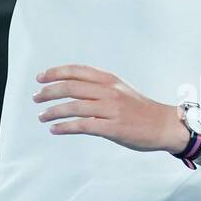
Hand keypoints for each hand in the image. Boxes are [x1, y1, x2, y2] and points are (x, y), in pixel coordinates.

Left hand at [33, 65, 189, 153]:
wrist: (164, 125)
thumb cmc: (141, 110)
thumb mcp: (121, 90)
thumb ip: (100, 87)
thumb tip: (74, 89)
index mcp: (110, 80)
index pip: (77, 71)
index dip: (56, 72)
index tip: (41, 77)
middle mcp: (109, 92)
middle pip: (71, 87)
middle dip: (49, 91)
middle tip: (36, 98)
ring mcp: (111, 110)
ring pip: (74, 107)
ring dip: (53, 111)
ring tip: (41, 116)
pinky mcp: (113, 128)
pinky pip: (83, 125)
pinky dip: (65, 126)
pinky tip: (55, 129)